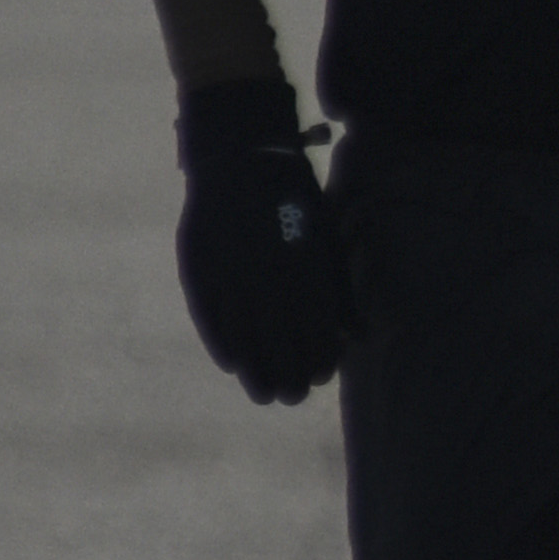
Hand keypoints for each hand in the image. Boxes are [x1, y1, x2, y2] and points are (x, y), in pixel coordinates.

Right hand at [171, 77, 352, 403]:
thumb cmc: (297, 202)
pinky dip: (221, 342)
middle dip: (286, 373)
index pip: (313, 328)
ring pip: (241, 335)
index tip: (321, 376)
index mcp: (304, 268)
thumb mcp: (326, 240)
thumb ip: (340, 290)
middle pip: (276, 340)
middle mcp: (266, 277)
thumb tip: (359, 336)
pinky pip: (210, 316)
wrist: (243, 160)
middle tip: (291, 398)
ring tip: (262, 394)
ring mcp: (229, 274)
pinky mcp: (199, 269)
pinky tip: (231, 363)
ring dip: (253, 368)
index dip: (316, 356)